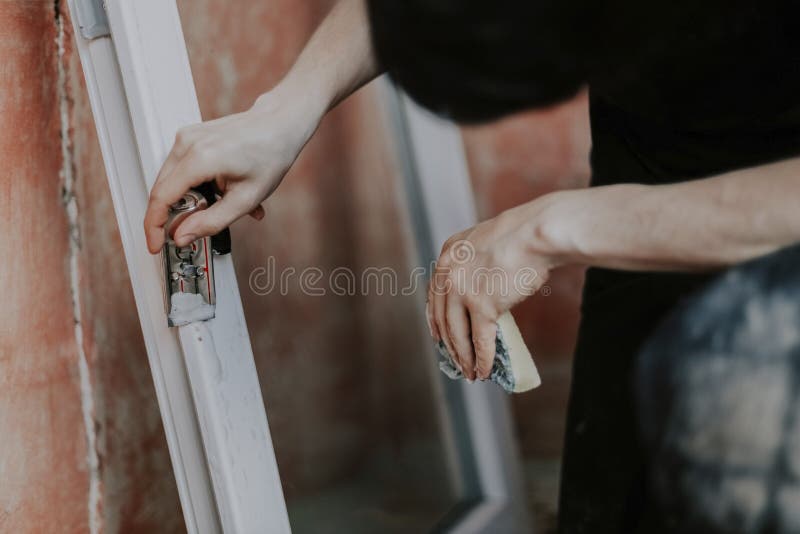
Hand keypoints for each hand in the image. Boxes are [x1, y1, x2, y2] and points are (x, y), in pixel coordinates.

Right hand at [143, 88, 324, 252]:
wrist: (278, 125)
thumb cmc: (270, 154)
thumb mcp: (246, 199)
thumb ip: (211, 222)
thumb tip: (182, 236)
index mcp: (200, 158)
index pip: (162, 199)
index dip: (154, 226)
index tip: (154, 244)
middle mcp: (187, 143)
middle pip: (163, 190)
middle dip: (173, 216)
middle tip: (193, 231)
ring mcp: (186, 136)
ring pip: (171, 181)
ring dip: (190, 200)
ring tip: (223, 203)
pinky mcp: (189, 136)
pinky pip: (181, 169)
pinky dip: (195, 186)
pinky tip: (221, 190)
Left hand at [426, 202, 558, 379]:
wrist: (536, 234)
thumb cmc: (522, 235)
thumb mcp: (485, 242)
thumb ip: (476, 263)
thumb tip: (484, 287)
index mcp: (447, 255)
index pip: (435, 295)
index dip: (436, 320)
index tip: (438, 336)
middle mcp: (448, 273)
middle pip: (443, 318)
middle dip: (449, 345)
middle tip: (455, 361)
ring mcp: (462, 291)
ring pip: (458, 334)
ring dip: (463, 358)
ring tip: (470, 373)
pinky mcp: (482, 306)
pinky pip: (480, 340)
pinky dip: (481, 360)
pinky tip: (483, 371)